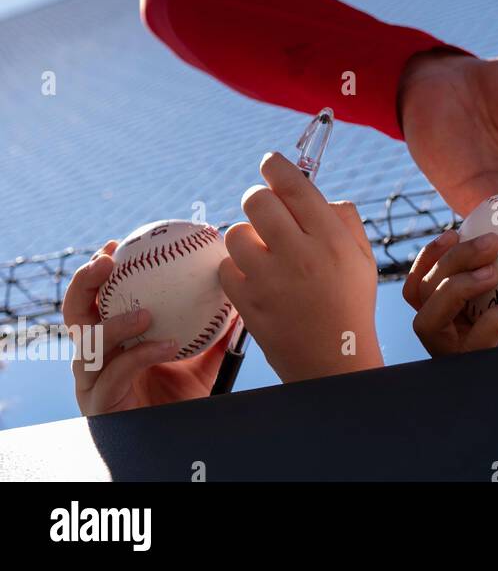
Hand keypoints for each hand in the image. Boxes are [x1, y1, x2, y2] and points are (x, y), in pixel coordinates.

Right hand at [63, 241, 231, 414]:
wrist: (179, 437)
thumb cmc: (184, 395)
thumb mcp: (203, 356)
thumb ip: (215, 328)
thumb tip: (239, 294)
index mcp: (112, 340)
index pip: (95, 299)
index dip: (97, 272)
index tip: (115, 245)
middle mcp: (95, 357)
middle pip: (74, 315)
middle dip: (84, 284)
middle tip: (107, 262)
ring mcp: (92, 382)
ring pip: (87, 346)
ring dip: (115, 324)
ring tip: (145, 312)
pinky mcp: (99, 404)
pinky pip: (115, 375)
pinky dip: (140, 356)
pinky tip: (165, 345)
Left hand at [220, 152, 383, 382]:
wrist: (334, 359)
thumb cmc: (351, 303)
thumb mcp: (363, 258)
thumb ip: (343, 219)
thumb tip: (315, 193)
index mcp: (332, 240)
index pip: (295, 187)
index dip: (277, 166)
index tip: (270, 162)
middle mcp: (300, 255)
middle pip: (257, 201)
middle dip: (259, 200)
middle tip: (266, 211)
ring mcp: (269, 280)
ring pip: (236, 233)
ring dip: (246, 237)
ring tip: (263, 252)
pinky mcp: (247, 303)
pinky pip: (225, 268)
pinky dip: (236, 269)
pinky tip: (255, 277)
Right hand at [401, 230, 497, 355]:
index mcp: (441, 315)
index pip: (417, 285)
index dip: (429, 257)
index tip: (455, 232)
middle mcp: (437, 333)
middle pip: (424, 292)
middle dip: (452, 260)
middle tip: (491, 242)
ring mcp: (448, 353)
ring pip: (429, 319)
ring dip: (458, 287)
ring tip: (493, 272)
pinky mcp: (470, 366)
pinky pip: (474, 341)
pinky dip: (494, 318)